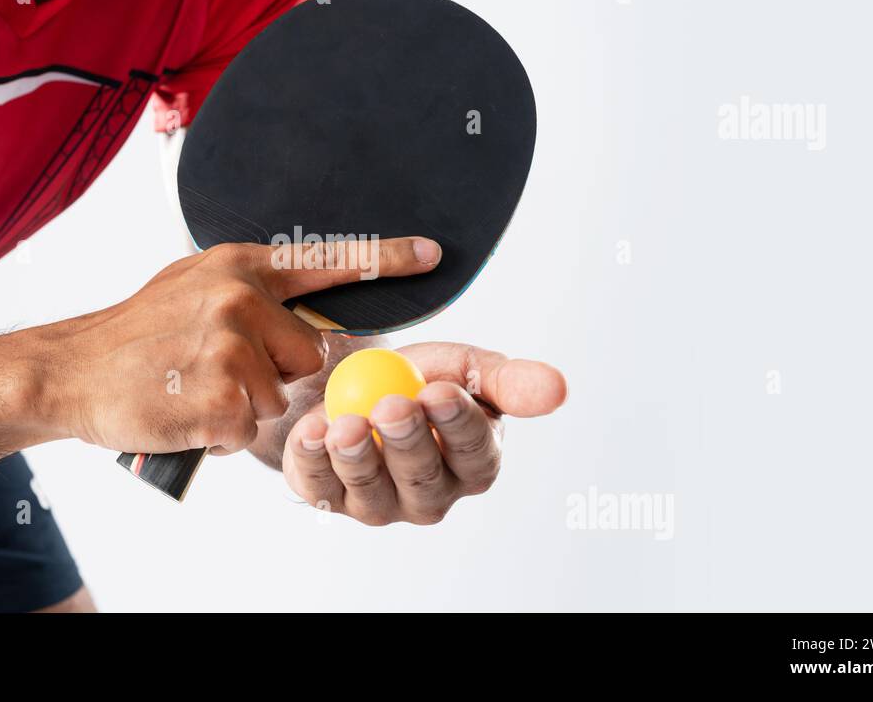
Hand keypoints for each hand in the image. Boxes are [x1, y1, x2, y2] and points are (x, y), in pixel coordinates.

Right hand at [19, 238, 440, 454]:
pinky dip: (221, 434)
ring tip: (193, 387)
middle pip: (311, 354)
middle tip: (219, 368)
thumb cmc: (135, 333)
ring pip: (279, 397)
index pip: (328, 259)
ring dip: (243, 406)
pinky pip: (247, 430)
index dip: (386, 259)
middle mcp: (239, 298)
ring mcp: (227, 349)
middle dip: (276, 373)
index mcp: (239, 266)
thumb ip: (248, 291)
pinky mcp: (214, 399)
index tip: (434, 255)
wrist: (67, 369)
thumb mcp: (192, 285)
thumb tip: (302, 315)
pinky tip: (185, 412)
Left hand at [281, 342, 565, 524]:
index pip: (473, 453)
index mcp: (473, 464)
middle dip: (408, 442)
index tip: (441, 393)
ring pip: (372, 491)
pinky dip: (313, 460)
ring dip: (358, 456)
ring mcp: (379, 503)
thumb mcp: (464, 368)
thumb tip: (559, 388)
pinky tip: (313, 431)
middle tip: (393, 405)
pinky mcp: (330, 497)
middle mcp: (431, 495)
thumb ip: (508, 380)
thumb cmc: (421, 380)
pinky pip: (320, 487)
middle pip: (422, 479)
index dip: (456, 425)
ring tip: (347, 423)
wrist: (354, 383)